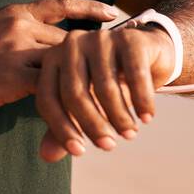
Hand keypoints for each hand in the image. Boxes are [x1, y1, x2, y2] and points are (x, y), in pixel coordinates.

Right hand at [0, 0, 120, 117]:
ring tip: (109, 101)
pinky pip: (52, 91)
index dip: (87, 8)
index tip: (111, 12)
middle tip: (116, 73)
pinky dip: (67, 105)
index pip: (59, 4)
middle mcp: (20, 26)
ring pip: (65, 66)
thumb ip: (14, 39)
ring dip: (86, 84)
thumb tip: (35, 52)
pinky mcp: (14, 78)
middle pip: (69, 41)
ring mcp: (18, 51)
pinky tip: (80, 120)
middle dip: (92, 58)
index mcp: (14, 14)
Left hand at [35, 19, 175, 161]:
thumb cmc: (109, 84)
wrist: (145, 55)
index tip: (79, 152)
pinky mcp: (129, 38)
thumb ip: (64, 128)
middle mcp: (72, 44)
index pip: (48, 98)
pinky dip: (142, 100)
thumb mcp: (86, 106)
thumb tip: (46, 156)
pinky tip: (147, 117)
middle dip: (92, 125)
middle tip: (109, 146)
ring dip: (119, 117)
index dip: (61, 128)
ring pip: (105, 86)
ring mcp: (100, 37)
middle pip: (74, 93)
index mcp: (53, 59)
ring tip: (130, 134)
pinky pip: (135, 75)